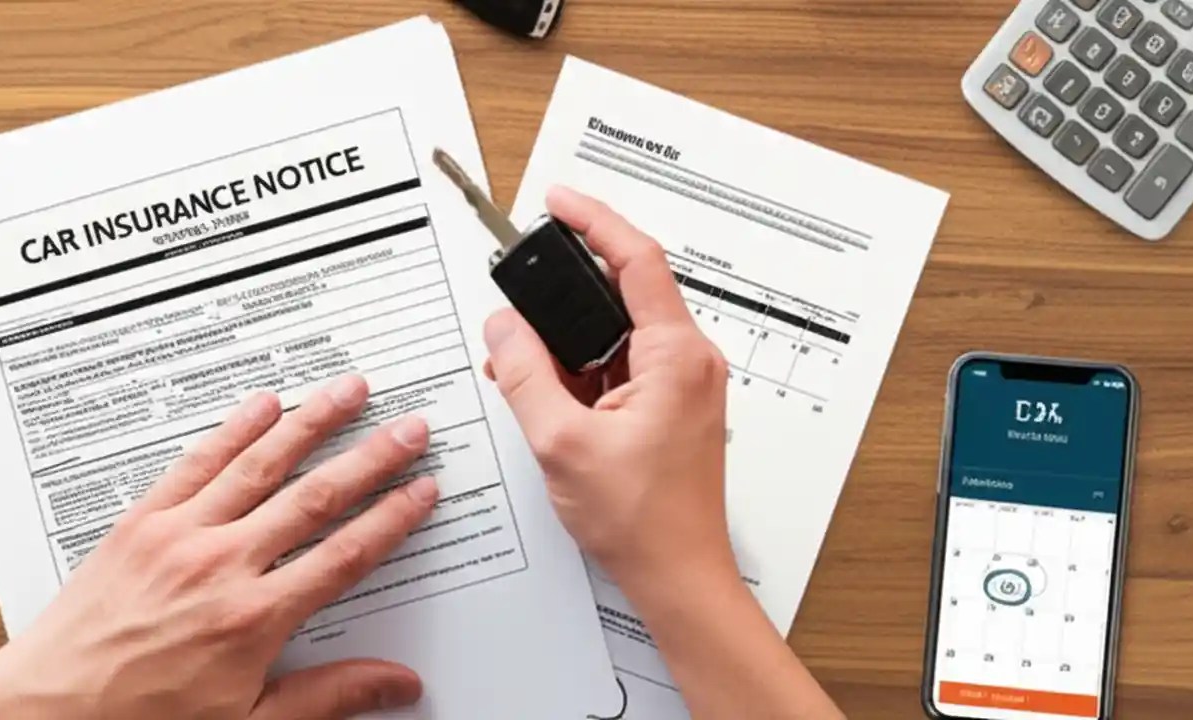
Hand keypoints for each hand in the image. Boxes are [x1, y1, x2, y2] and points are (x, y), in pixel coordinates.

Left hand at [0, 376, 438, 719]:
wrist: (45, 714)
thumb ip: (329, 696)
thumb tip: (396, 683)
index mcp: (255, 618)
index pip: (347, 553)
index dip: (393, 517)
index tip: (422, 488)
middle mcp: (222, 565)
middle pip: (316, 498)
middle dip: (371, 458)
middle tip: (408, 427)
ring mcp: (180, 537)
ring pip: (261, 465)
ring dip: (311, 423)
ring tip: (348, 391)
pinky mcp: (141, 524)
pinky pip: (195, 463)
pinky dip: (232, 430)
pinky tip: (261, 406)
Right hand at [483, 186, 733, 590]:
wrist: (678, 575)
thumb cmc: (642, 522)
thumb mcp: (561, 442)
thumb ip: (525, 374)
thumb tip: (502, 326)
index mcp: (676, 357)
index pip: (637, 260)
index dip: (595, 221)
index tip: (559, 201)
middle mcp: (689, 362)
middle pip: (626, 291)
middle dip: (568, 289)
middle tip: (522, 282)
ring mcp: (682, 384)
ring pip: (619, 333)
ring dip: (570, 339)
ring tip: (520, 356)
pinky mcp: (670, 405)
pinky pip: (622, 365)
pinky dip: (583, 368)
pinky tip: (546, 389)